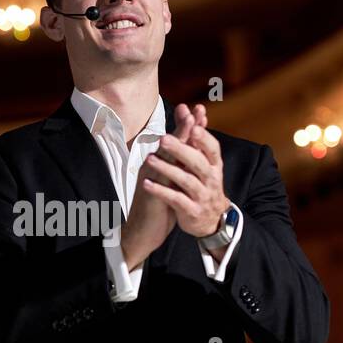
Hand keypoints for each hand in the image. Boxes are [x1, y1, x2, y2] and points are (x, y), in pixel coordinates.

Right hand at [120, 103, 202, 269]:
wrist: (142, 233)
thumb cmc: (158, 209)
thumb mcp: (173, 186)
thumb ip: (181, 170)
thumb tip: (191, 158)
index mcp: (163, 164)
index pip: (177, 141)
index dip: (188, 126)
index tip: (201, 111)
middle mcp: (155, 166)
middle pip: (170, 141)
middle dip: (184, 125)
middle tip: (195, 109)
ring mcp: (151, 177)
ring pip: (165, 153)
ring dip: (178, 136)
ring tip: (190, 123)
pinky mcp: (150, 190)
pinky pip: (160, 174)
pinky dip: (170, 162)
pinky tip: (178, 154)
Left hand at [140, 106, 228, 237]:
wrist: (210, 220)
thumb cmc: (202, 183)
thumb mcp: (201, 161)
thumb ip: (192, 136)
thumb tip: (187, 108)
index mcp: (214, 165)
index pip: (212, 148)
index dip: (203, 136)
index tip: (192, 123)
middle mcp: (211, 179)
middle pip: (198, 162)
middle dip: (181, 150)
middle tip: (164, 139)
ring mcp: (202, 196)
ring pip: (186, 180)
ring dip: (167, 169)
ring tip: (150, 160)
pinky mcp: (192, 211)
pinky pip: (176, 200)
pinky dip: (161, 192)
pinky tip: (146, 184)